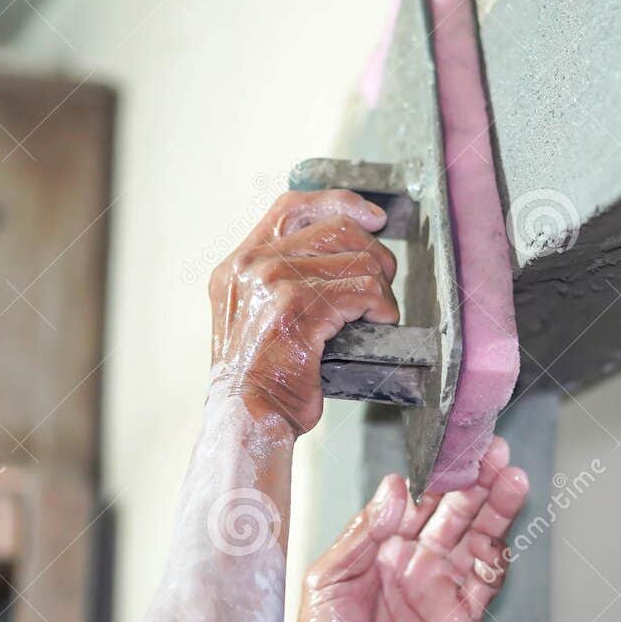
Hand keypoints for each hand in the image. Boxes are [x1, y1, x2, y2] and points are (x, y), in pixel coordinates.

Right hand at [209, 190, 398, 435]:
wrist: (246, 418)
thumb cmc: (261, 380)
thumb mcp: (258, 318)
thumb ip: (284, 281)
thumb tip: (343, 255)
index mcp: (238, 264)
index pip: (291, 206)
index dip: (339, 202)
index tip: (372, 217)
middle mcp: (251, 264)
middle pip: (335, 227)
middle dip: (373, 253)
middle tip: (382, 284)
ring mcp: (273, 281)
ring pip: (356, 259)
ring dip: (380, 287)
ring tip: (377, 313)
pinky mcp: (298, 306)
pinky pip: (362, 289)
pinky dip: (382, 307)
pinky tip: (379, 323)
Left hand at [289, 436, 530, 621]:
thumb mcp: (328, 575)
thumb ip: (363, 531)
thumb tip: (394, 487)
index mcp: (384, 546)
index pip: (420, 500)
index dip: (440, 474)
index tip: (455, 448)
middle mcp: (416, 561)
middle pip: (456, 512)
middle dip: (478, 482)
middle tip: (495, 453)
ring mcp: (440, 589)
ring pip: (477, 540)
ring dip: (496, 511)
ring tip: (513, 480)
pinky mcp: (459, 620)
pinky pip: (484, 584)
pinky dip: (497, 559)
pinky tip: (503, 535)